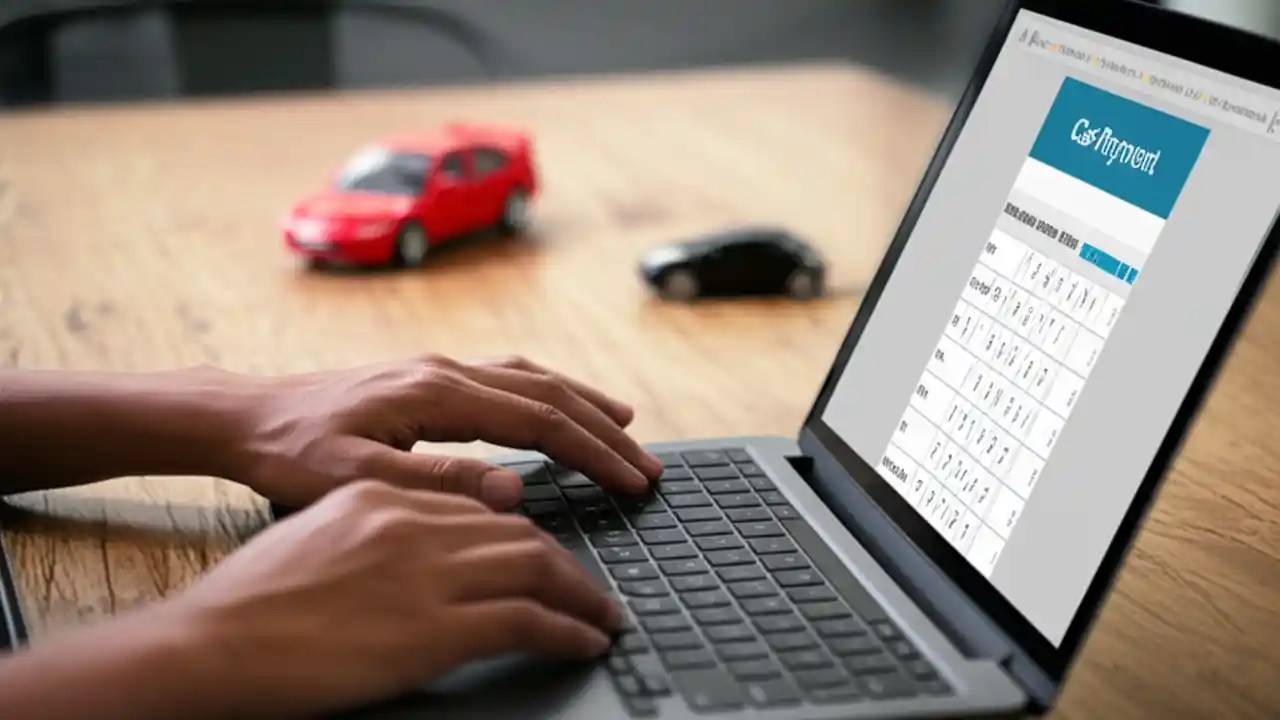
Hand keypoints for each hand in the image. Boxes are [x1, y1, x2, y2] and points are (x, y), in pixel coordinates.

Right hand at [168, 480, 622, 717]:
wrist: (208, 644)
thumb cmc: (250, 600)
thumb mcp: (320, 535)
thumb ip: (382, 527)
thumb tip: (429, 541)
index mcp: (385, 495)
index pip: (481, 504)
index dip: (529, 529)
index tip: (552, 549)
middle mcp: (413, 521)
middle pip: (522, 529)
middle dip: (573, 558)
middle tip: (599, 585)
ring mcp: (426, 572)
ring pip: (537, 565)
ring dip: (583, 594)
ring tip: (604, 615)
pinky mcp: (434, 627)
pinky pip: (527, 621)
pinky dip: (569, 631)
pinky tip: (587, 642)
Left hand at [235, 355, 662, 507]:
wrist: (246, 417)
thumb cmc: (291, 452)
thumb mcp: (356, 480)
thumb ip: (437, 483)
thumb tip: (514, 488)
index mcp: (435, 392)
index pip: (540, 420)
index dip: (594, 452)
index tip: (632, 479)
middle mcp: (444, 370)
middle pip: (548, 392)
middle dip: (603, 429)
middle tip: (647, 464)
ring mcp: (437, 368)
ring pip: (531, 376)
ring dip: (583, 401)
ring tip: (625, 425)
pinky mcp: (426, 377)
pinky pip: (506, 377)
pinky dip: (547, 391)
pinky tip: (556, 404)